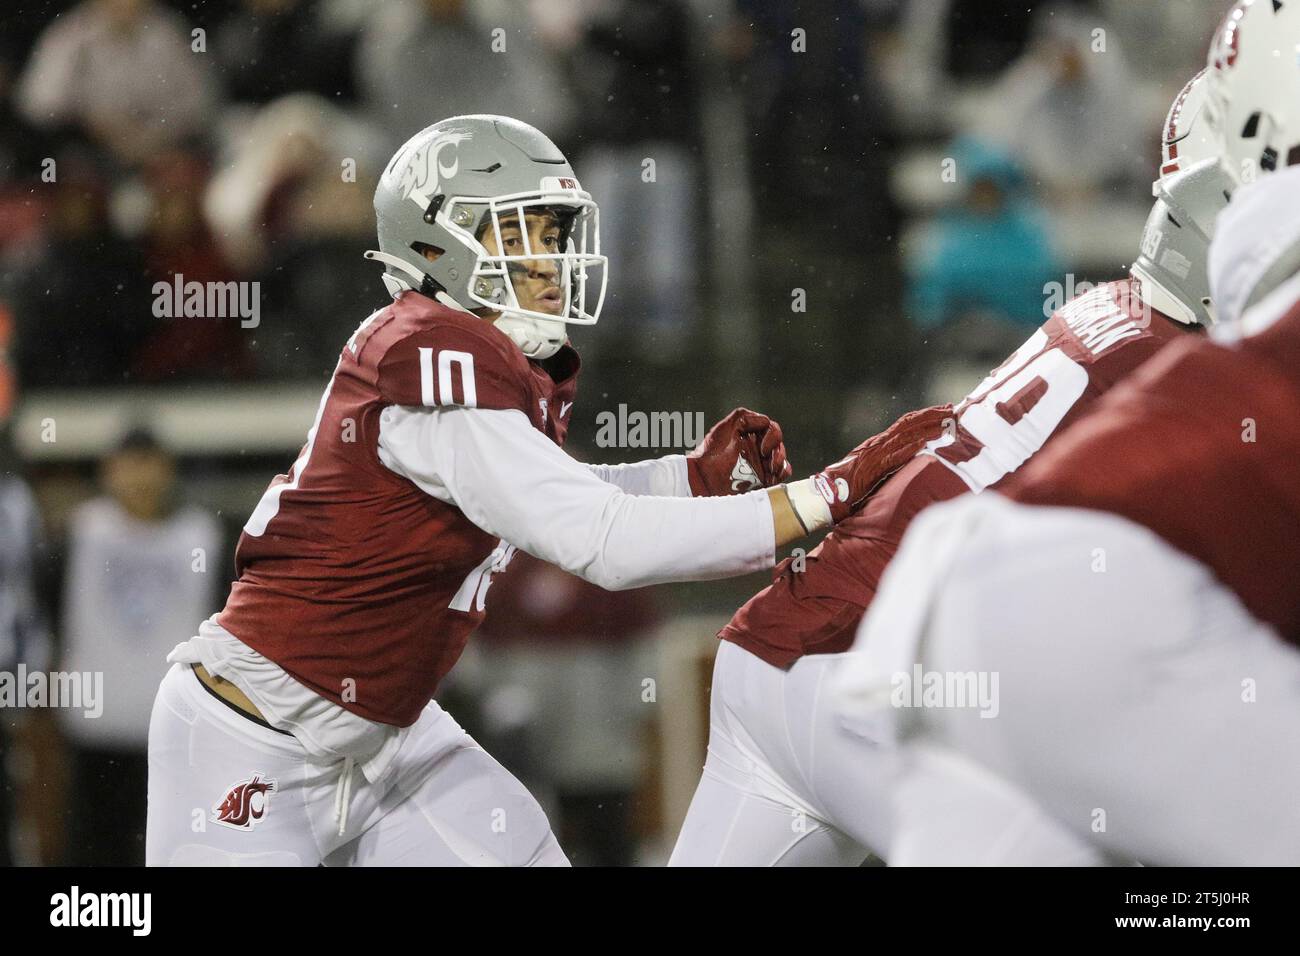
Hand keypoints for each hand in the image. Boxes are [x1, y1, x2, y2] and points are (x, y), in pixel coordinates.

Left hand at [687, 407, 792, 495]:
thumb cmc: (708, 455)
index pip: (770, 428)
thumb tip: (764, 421)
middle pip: (778, 444)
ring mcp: (760, 463)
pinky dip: (781, 474)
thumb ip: (743, 418)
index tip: (763, 449)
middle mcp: (756, 447)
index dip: (772, 436)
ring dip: (780, 463)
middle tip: (769, 462)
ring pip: (782, 458)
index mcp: (749, 433)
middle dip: (778, 452)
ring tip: (770, 472)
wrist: (702, 481)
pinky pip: (780, 473)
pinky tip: (771, 479)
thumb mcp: (723, 429)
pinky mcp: (761, 479)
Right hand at [785, 404, 953, 530]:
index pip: (903, 426)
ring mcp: (875, 454)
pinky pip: (896, 453)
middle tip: (951, 409)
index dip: (923, 418)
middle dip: (930, 417)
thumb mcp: (868, 475)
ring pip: (905, 434)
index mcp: (876, 446)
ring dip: (927, 426)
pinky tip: (928, 441)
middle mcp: (877, 445)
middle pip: (907, 425)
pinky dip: (913, 445)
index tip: (941, 412)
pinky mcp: (873, 466)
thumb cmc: (844, 490)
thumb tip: (903, 470)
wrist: (825, 496)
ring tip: (947, 420)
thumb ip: (884, 469)